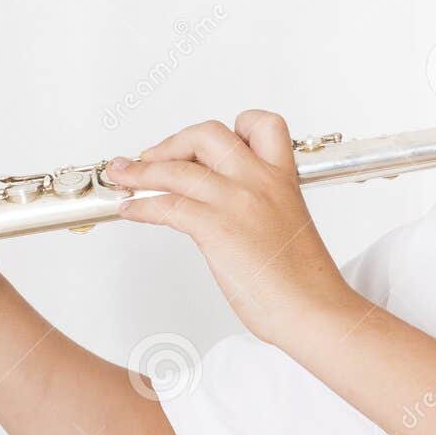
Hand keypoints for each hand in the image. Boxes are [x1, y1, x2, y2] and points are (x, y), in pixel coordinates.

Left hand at [101, 110, 354, 346]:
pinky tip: (131, 210)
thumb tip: (231, 215)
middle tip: (155, 157)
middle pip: (207, 134)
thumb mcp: (288, 228)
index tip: (209, 145)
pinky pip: (166, 204)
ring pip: (177, 167)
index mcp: (283, 178)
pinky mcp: (216, 227)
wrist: (313, 309)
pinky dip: (140, 204)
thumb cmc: (305, 283)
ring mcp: (236, 201)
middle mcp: (259, 181)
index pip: (261, 125)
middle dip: (173, 142)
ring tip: (122, 175)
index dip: (233, 126)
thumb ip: (262, 210)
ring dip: (140, 170)